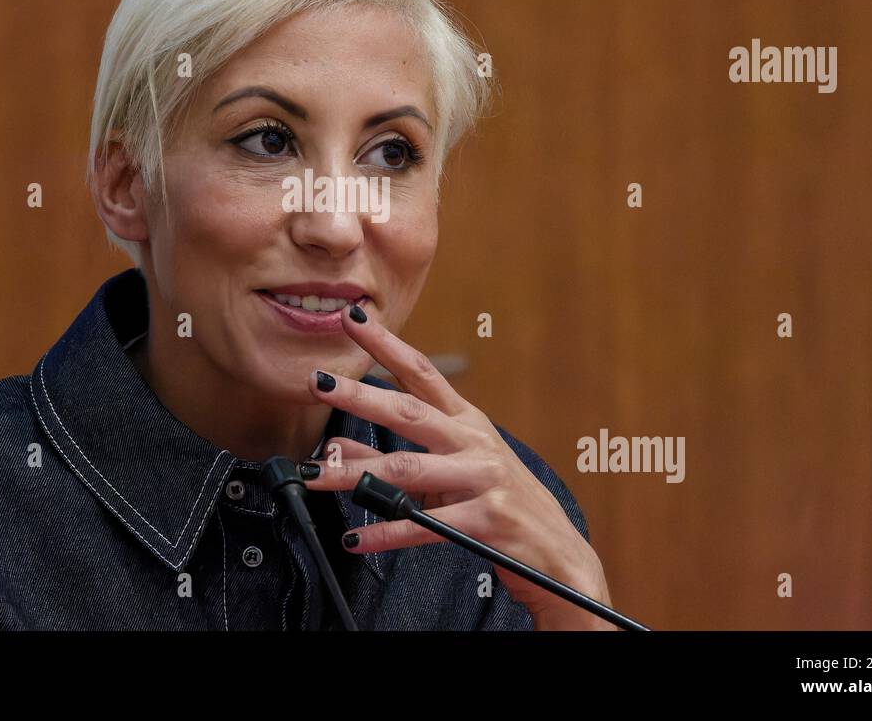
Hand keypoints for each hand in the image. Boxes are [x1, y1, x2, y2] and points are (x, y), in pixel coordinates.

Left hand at [303, 304, 615, 629]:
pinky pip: (424, 524)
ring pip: (406, 470)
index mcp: (466, 422)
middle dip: (360, 395)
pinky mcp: (484, 520)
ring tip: (314, 475)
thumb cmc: (500, 504)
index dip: (386, 344)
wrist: (558, 553)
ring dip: (353, 474)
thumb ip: (394, 458)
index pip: (421, 372)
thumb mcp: (451, 472)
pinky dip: (385, 532)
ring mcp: (482, 479)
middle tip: (318, 383)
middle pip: (409, 412)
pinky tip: (356, 538)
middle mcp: (474, 443)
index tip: (352, 319)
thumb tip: (336, 444)